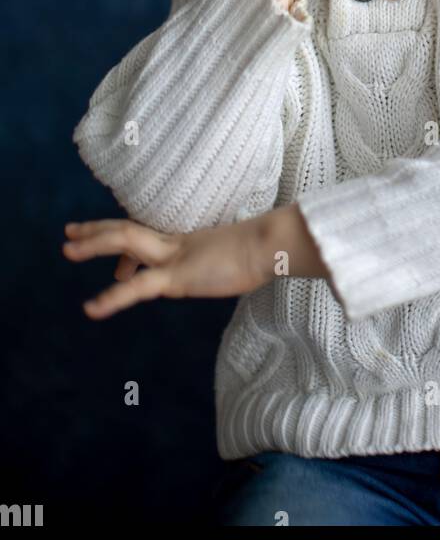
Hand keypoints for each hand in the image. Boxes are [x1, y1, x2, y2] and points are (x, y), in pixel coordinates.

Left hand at [62, 216, 267, 318]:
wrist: (273, 245)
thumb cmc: (265, 252)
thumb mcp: (236, 259)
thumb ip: (226, 262)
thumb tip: (239, 266)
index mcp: (187, 242)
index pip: (147, 237)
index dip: (124, 242)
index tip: (109, 253)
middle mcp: (175, 244)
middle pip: (128, 230)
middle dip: (97, 231)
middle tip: (71, 231)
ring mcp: (175, 257)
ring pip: (126, 241)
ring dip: (93, 244)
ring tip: (67, 248)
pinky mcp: (178, 277)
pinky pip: (138, 287)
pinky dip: (112, 298)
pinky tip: (91, 309)